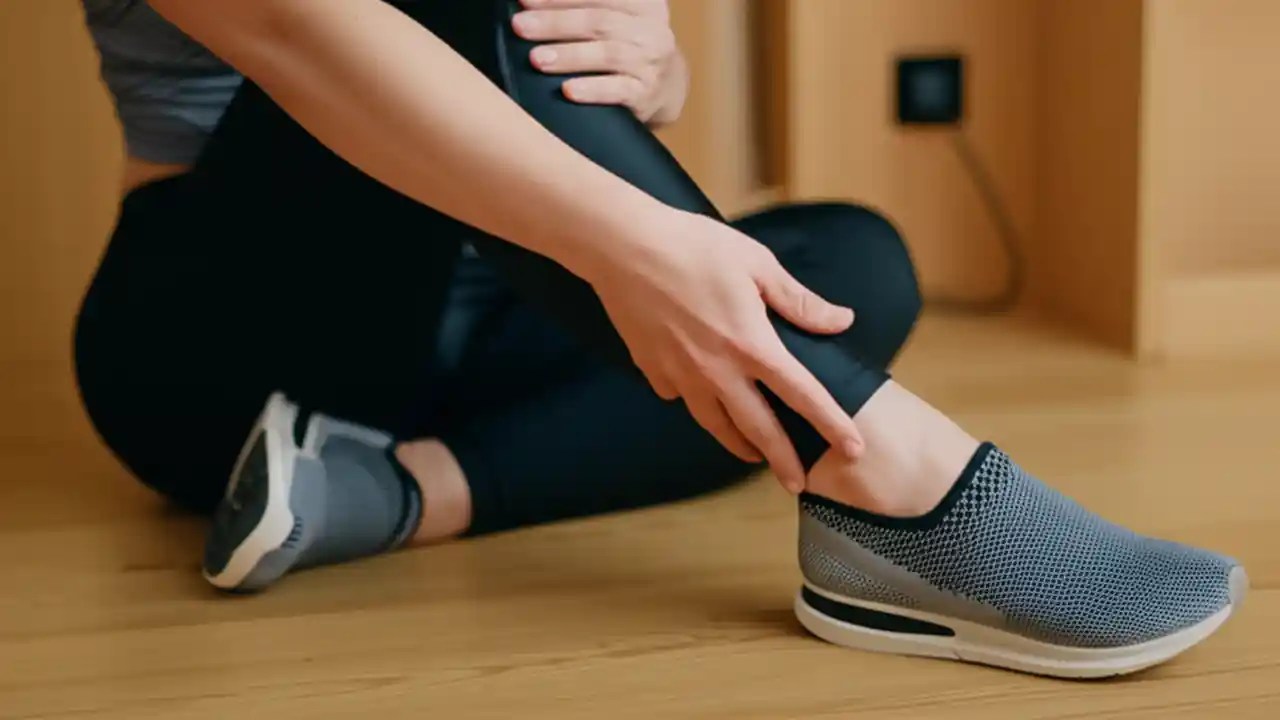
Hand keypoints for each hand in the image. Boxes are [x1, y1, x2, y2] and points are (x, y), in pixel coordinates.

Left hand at [513, 0, 688, 124]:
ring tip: (536, 59)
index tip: (525, 0)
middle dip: (555, 23)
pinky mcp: (646, 95)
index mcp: (642, 3)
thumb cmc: (628, 45)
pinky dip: (592, 90)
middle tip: (521, 26)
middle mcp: (650, 29)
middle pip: (599, 22)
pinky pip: (618, 91)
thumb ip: (585, 6)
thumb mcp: (617, 16)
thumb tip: (532, 1)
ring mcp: (650, 64)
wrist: (666, 86)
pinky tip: (568, 90)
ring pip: (608, 55)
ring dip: (569, 56)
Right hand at [588, 209, 864, 492]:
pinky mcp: (652, 370)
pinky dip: (694, 403)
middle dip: (782, 460)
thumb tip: (841, 321)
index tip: (853, 449)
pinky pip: (679, 397)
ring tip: (753, 455)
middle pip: (758, 428)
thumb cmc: (693, 245)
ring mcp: (681, 375)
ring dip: (738, 444)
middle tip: (796, 483)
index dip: (832, 424)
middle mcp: (717, 370)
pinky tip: (701, 400)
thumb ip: (799, 301)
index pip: (803, 394)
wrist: (623, 247)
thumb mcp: (757, 264)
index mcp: (751, 344)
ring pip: (715, 424)